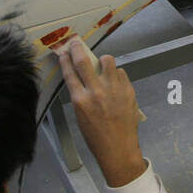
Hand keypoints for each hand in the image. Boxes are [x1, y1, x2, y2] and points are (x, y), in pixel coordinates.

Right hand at [57, 41, 146, 187]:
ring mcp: (114, 90)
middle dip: (78, 48)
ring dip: (103, 60)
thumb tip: (81, 77)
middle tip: (76, 43)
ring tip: (102, 66)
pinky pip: (121, 73)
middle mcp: (96, 92)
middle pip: (84, 61)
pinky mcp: (128, 90)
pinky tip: (115, 83)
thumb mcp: (80, 116)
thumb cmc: (97, 137)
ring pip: (107, 61)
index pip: (69, 72)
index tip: (64, 52)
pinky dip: (117, 75)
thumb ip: (81, 95)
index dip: (65, 59)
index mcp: (80, 100)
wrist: (118, 149)